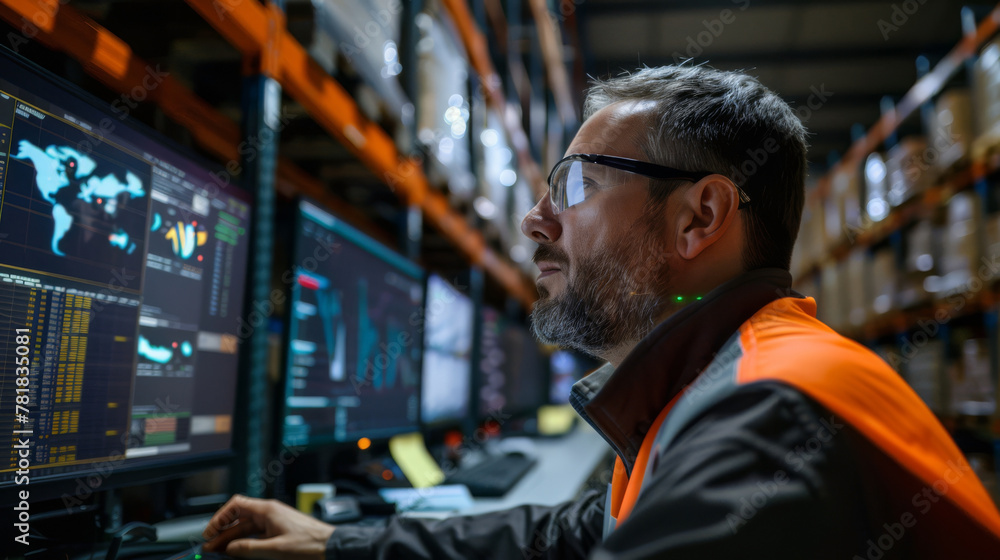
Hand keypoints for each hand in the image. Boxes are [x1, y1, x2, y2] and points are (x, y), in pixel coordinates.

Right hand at [202, 494, 334, 558]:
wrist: (332, 547)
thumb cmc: (310, 544)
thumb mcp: (275, 549)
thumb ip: (249, 548)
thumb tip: (229, 548)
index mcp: (267, 510)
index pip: (236, 505)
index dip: (220, 517)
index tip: (210, 532)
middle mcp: (269, 513)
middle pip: (238, 519)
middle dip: (222, 533)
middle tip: (210, 548)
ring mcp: (274, 523)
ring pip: (246, 529)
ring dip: (232, 540)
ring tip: (219, 553)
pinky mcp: (279, 533)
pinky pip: (256, 536)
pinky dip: (245, 544)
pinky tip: (238, 553)